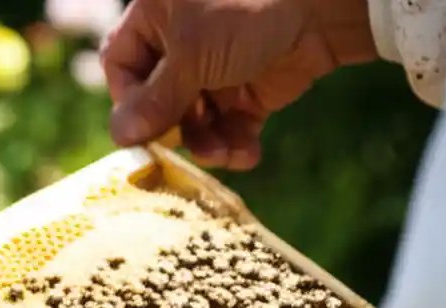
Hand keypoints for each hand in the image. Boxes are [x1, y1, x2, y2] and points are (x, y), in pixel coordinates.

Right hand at [103, 0, 377, 168]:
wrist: (327, 4)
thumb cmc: (247, 9)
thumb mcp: (192, 54)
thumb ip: (156, 100)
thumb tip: (118, 138)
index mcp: (156, 17)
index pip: (121, 64)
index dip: (127, 98)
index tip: (142, 127)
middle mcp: (183, 43)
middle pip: (158, 100)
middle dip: (173, 129)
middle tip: (181, 151)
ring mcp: (218, 68)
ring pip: (195, 119)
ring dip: (206, 143)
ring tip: (223, 154)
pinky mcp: (251, 89)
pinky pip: (230, 125)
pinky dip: (236, 143)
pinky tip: (247, 154)